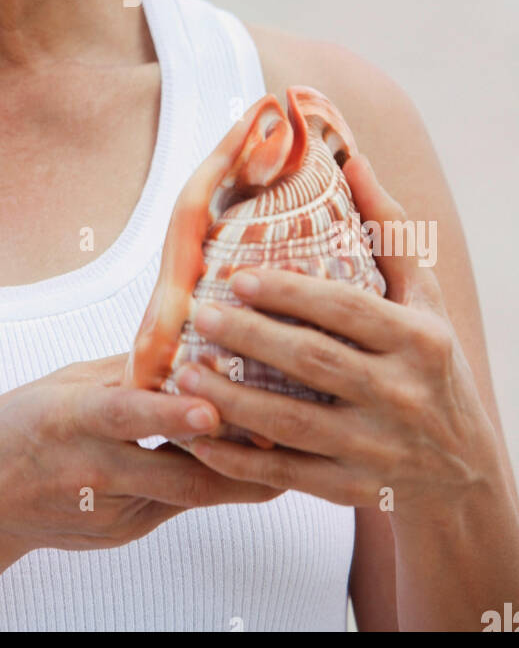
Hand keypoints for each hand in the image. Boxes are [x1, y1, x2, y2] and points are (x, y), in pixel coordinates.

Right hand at [0, 353, 283, 558]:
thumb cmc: (19, 426)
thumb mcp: (65, 384)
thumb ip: (126, 370)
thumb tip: (189, 339)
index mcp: (69, 421)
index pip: (125, 416)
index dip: (172, 415)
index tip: (213, 408)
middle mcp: (92, 470)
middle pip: (175, 475)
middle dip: (233, 459)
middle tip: (283, 435)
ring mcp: (111, 511)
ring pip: (187, 496)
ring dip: (236, 475)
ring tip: (283, 455)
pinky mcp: (123, 531)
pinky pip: (177, 503)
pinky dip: (208, 480)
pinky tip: (241, 464)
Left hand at [172, 155, 501, 522]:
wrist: (463, 472)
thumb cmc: (432, 365)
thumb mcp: (424, 300)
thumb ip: (389, 231)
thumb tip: (349, 157)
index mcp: (420, 341)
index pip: (347, 310)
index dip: (291, 294)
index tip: (237, 277)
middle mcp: (402, 395)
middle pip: (315, 363)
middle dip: (251, 339)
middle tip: (196, 316)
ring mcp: (377, 449)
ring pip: (294, 425)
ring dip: (232, 401)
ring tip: (183, 373)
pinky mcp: (352, 490)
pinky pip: (287, 477)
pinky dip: (238, 463)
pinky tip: (195, 439)